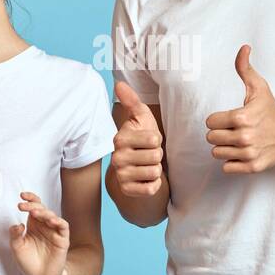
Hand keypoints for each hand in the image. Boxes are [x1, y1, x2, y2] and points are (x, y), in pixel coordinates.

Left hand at [9, 191, 70, 274]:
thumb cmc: (28, 262)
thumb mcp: (17, 248)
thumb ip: (15, 235)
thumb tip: (17, 224)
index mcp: (33, 225)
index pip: (33, 207)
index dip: (30, 199)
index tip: (21, 196)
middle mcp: (44, 226)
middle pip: (41, 209)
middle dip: (33, 205)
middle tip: (23, 206)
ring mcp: (54, 232)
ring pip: (52, 216)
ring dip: (44, 212)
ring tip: (35, 213)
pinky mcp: (62, 240)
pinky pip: (63, 227)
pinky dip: (58, 222)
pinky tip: (51, 221)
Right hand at [112, 81, 164, 196]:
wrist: (135, 166)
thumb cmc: (141, 138)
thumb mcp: (140, 118)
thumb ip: (131, 101)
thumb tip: (119, 84)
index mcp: (120, 139)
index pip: (154, 139)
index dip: (157, 140)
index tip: (147, 141)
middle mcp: (117, 158)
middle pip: (156, 156)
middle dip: (157, 155)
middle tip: (147, 154)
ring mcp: (121, 175)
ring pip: (155, 172)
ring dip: (156, 169)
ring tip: (146, 165)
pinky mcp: (127, 190)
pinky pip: (151, 188)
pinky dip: (154, 184)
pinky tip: (145, 179)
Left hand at [205, 45, 274, 173]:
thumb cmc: (271, 110)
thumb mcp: (258, 87)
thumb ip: (245, 68)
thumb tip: (244, 48)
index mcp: (241, 117)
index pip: (210, 122)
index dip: (217, 119)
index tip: (229, 118)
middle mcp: (244, 137)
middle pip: (211, 138)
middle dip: (219, 133)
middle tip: (233, 129)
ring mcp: (248, 153)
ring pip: (217, 153)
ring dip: (224, 147)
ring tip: (237, 140)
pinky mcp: (252, 166)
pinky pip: (226, 167)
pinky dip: (231, 161)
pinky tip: (241, 152)